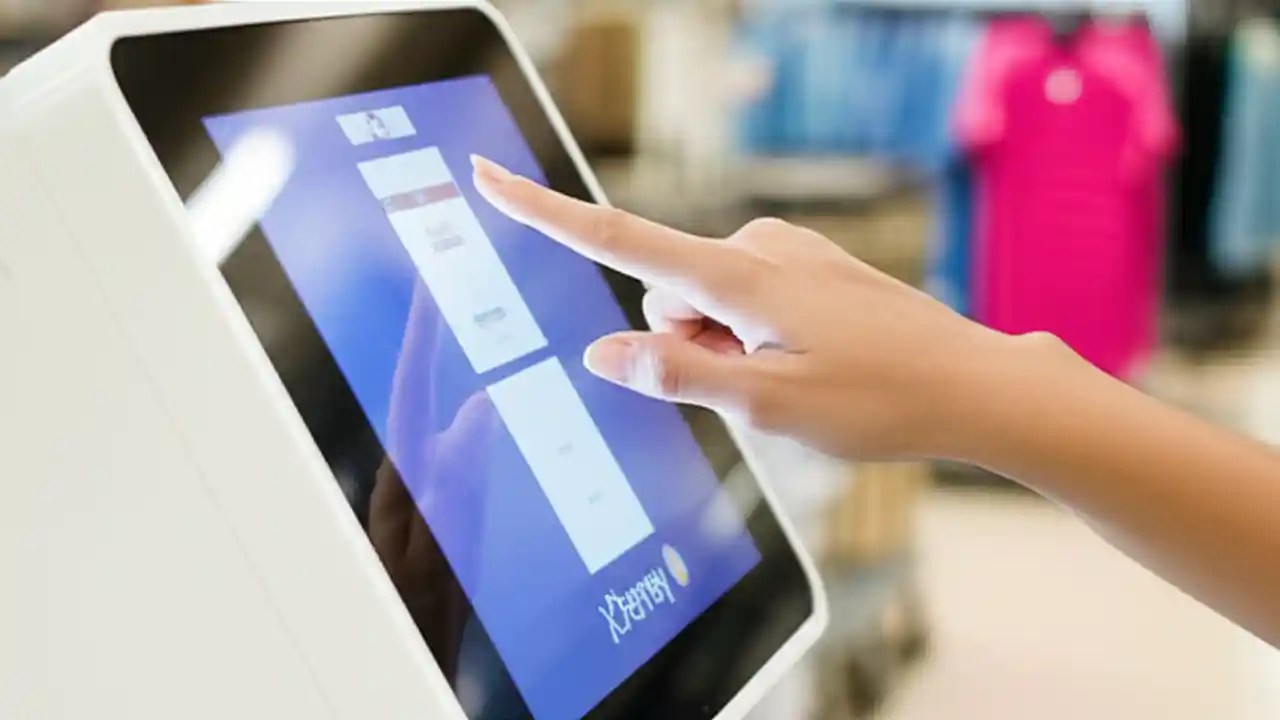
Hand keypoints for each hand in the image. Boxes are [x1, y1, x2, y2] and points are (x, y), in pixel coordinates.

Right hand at [472, 156, 1037, 459]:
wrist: (973, 384)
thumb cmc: (879, 400)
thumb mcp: (767, 406)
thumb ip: (677, 377)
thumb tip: (602, 354)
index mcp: (738, 277)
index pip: (617, 240)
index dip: (545, 213)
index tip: (490, 179)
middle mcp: (757, 250)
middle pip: (668, 298)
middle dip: (688, 347)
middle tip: (763, 388)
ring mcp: (787, 255)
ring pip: (709, 307)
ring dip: (726, 349)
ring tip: (799, 380)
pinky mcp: (808, 267)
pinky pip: (747, 302)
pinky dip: (756, 338)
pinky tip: (815, 365)